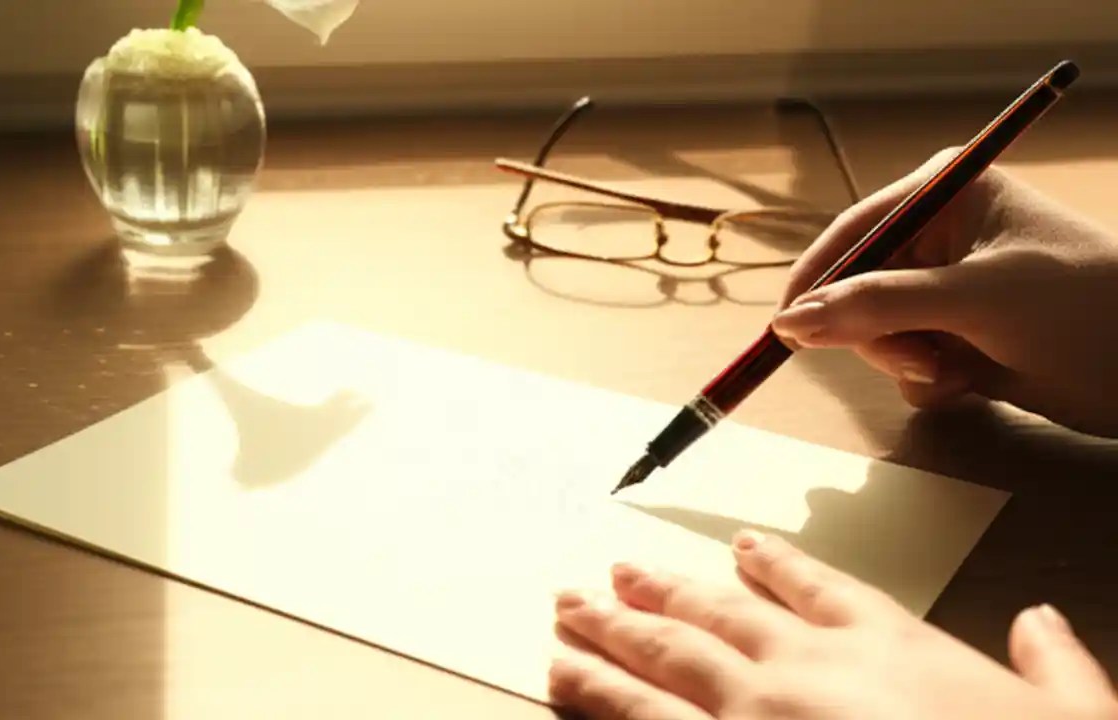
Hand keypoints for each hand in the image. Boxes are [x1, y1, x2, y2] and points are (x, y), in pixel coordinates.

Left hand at [548, 531, 1117, 719]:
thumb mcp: (1074, 716)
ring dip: (606, 642)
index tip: (736, 549)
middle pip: (709, 616)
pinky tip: (568, 692)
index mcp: (883, 645)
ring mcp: (750, 718)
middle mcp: (802, 671)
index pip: (815, 587)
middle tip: (608, 578)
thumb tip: (1044, 625)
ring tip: (566, 624)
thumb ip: (1054, 668)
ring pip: (659, 666)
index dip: (770, 565)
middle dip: (652, 594)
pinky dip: (602, 706)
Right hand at [771, 147, 1117, 436]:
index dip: (814, 280)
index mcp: (946, 194)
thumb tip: (789, 323)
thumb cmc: (1080, 308)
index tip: (783, 329)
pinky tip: (966, 382)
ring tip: (952, 370)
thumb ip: (875, 307)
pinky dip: (926, 378)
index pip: (852, 231)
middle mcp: (941, 235)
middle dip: (879, 332)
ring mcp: (949, 288)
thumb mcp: (972, 300)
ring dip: (905, 360)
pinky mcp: (961, 334)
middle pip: (856, 287)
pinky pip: (905, 358)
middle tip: (921, 357)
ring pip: (876, 330)